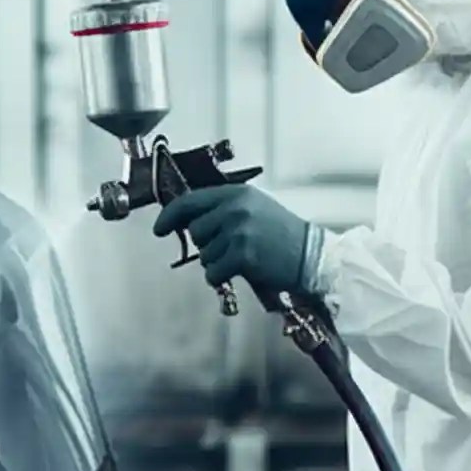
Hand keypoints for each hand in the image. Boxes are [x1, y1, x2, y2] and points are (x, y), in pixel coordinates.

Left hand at [153, 184, 310, 293]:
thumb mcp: (254, 208)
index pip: (191, 201)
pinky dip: (221, 277)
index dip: (170, 216)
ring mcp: (239, 232)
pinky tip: (241, 271)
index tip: (159, 228)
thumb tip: (187, 220)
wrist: (311, 255)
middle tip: (231, 248)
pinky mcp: (243, 255)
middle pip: (196, 232)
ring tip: (242, 258)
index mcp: (237, 194)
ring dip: (217, 263)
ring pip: (204, 255)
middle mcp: (235, 209)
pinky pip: (213, 273)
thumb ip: (223, 210)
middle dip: (207, 245)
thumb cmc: (282, 234)